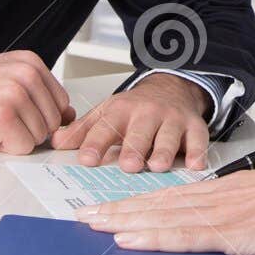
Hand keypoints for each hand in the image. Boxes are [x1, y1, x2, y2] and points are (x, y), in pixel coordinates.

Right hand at [0, 50, 73, 153]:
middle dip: (26, 130)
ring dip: (12, 139)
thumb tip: (70, 116)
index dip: (37, 118)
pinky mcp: (0, 117)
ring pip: (38, 138)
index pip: (61, 105)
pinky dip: (2, 147)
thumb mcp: (5, 81)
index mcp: (29, 62)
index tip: (11, 112)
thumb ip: (38, 95)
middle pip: (51, 124)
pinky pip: (22, 148)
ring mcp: (13, 94)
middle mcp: (25, 74)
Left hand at [52, 74, 210, 171]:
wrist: (170, 89)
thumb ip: (82, 131)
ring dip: (164, 151)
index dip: (96, 143)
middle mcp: (147, 114)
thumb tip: (55, 143)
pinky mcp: (195, 126)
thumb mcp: (106, 114)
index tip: (88, 159)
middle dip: (134, 147)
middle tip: (129, 164)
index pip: (105, 127)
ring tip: (158, 165)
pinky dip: (198, 152)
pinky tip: (196, 165)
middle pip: (140, 132)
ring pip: (169, 136)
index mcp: (121, 111)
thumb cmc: (135, 109)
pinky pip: (199, 139)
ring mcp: (172, 120)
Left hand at [75, 137, 254, 254]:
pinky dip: (154, 237)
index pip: (174, 197)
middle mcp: (220, 198)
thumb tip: (240, 220)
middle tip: (83, 217)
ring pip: (164, 218)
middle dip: (119, 211)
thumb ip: (251, 209)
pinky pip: (185, 236)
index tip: (111, 208)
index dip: (139, 203)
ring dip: (125, 223)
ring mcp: (225, 214)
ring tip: (94, 226)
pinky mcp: (235, 231)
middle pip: (160, 204)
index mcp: (229, 191)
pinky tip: (132, 240)